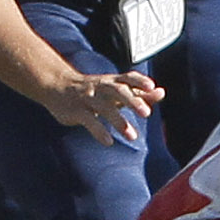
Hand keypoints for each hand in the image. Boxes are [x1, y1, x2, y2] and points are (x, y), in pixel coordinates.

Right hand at [42, 68, 162, 145]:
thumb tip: (161, 92)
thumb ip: (138, 93)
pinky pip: (88, 120)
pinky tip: (109, 141)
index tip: (152, 87)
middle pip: (117, 90)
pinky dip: (99, 131)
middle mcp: (100, 87)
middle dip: (132, 101)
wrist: (58, 86)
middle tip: (146, 113)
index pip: (128, 78)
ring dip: (119, 121)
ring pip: (103, 107)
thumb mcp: (115, 89)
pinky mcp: (76, 111)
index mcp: (112, 81)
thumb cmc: (94, 90)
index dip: (140, 82)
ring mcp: (87, 98)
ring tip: (132, 136)